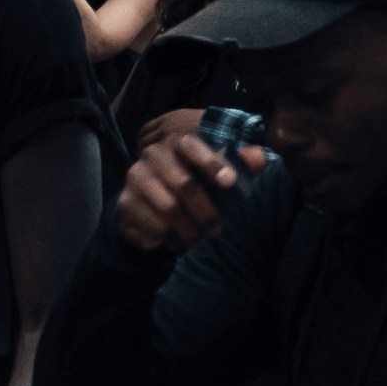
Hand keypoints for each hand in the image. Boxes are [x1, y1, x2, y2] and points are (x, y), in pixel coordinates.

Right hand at [108, 115, 260, 261]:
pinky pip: (154, 224)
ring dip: (189, 229)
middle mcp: (153, 155)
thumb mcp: (215, 174)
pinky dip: (171, 238)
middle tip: (217, 229)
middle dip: (206, 211)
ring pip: (169, 208)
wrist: (146, 206)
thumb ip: (240, 164)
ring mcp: (136, 178)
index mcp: (176, 143)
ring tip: (200, 239)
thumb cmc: (189, 185)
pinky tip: (179, 242)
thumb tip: (260, 158)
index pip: (192, 145)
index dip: (212, 162)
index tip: (231, 182)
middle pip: (184, 183)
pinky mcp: (126, 203)